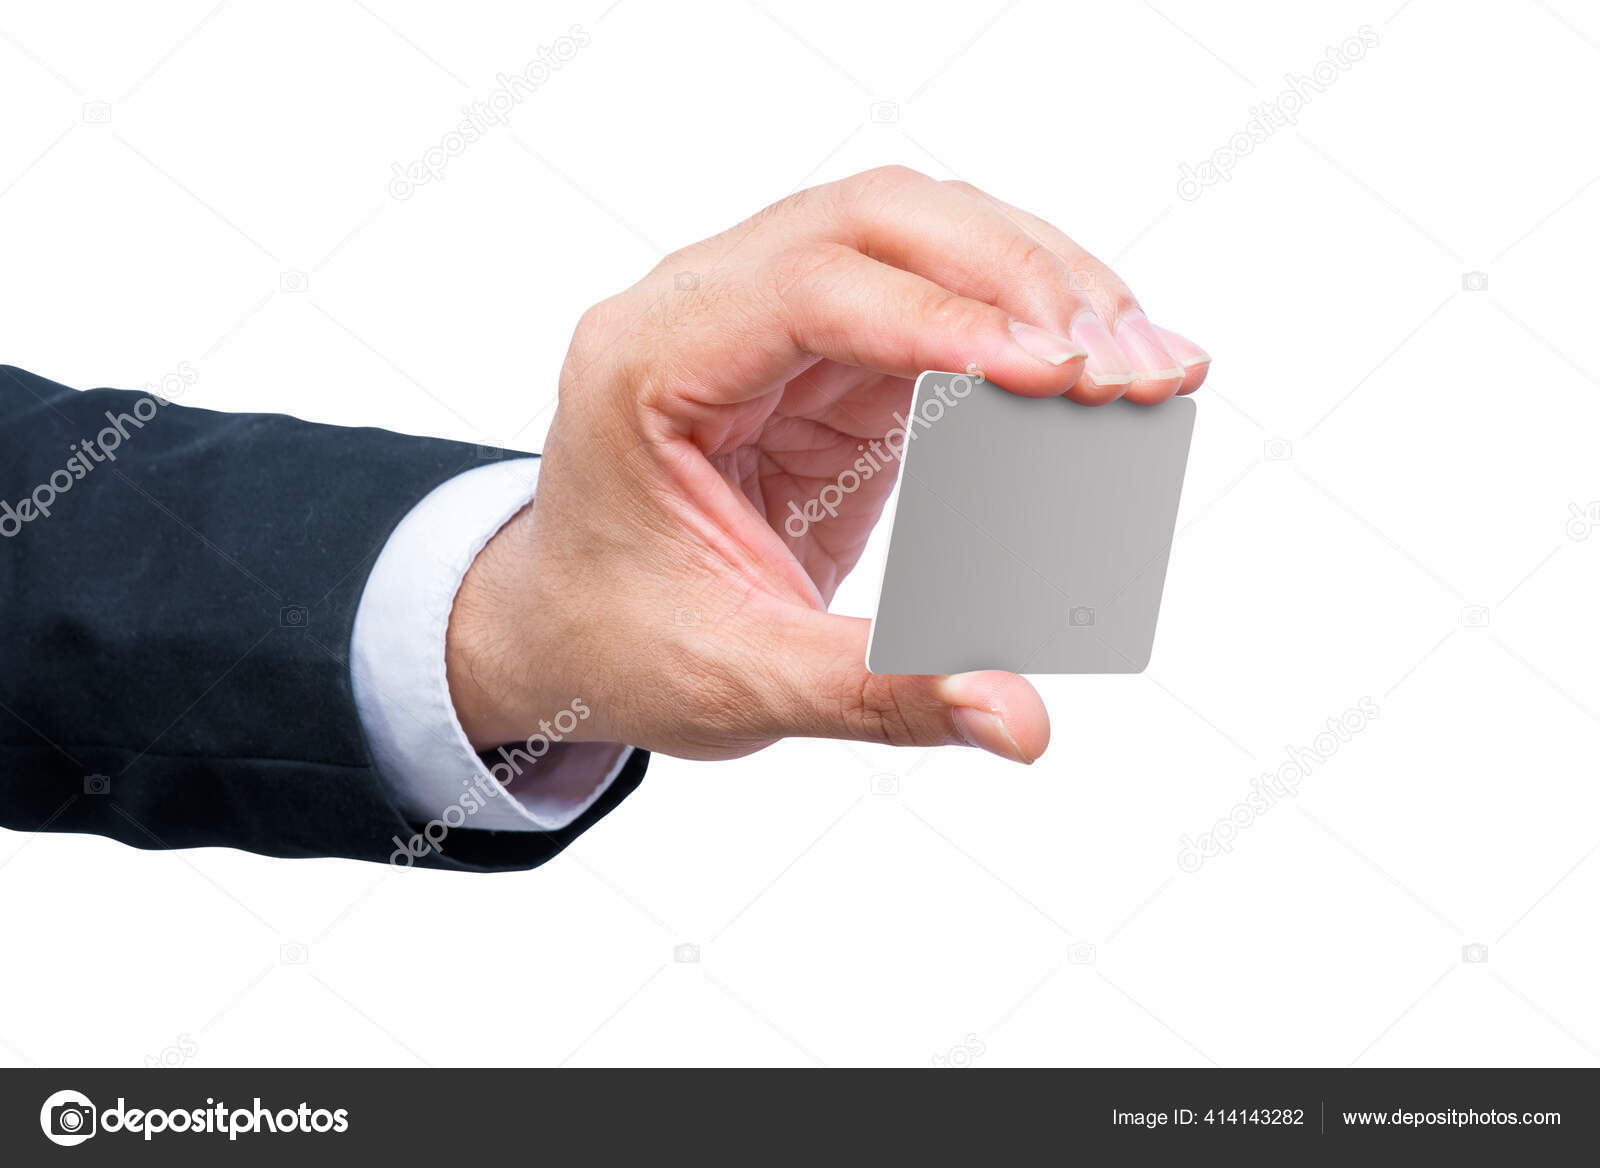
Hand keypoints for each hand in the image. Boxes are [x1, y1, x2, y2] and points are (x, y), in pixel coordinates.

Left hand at [447, 166, 1208, 763]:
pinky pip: (934, 300)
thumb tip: (1024, 721)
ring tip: (1148, 368)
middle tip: (1135, 371)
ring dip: (1041, 286)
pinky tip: (1095, 378)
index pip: (811, 289)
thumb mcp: (734, 683)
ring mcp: (761, 315)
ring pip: (920, 235)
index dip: (950, 322)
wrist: (563, 629)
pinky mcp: (821, 351)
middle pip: (877, 222)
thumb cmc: (619, 645)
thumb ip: (878, 692)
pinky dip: (1022, 326)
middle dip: (1022, 281)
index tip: (1067, 377)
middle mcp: (697, 308)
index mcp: (644, 365)